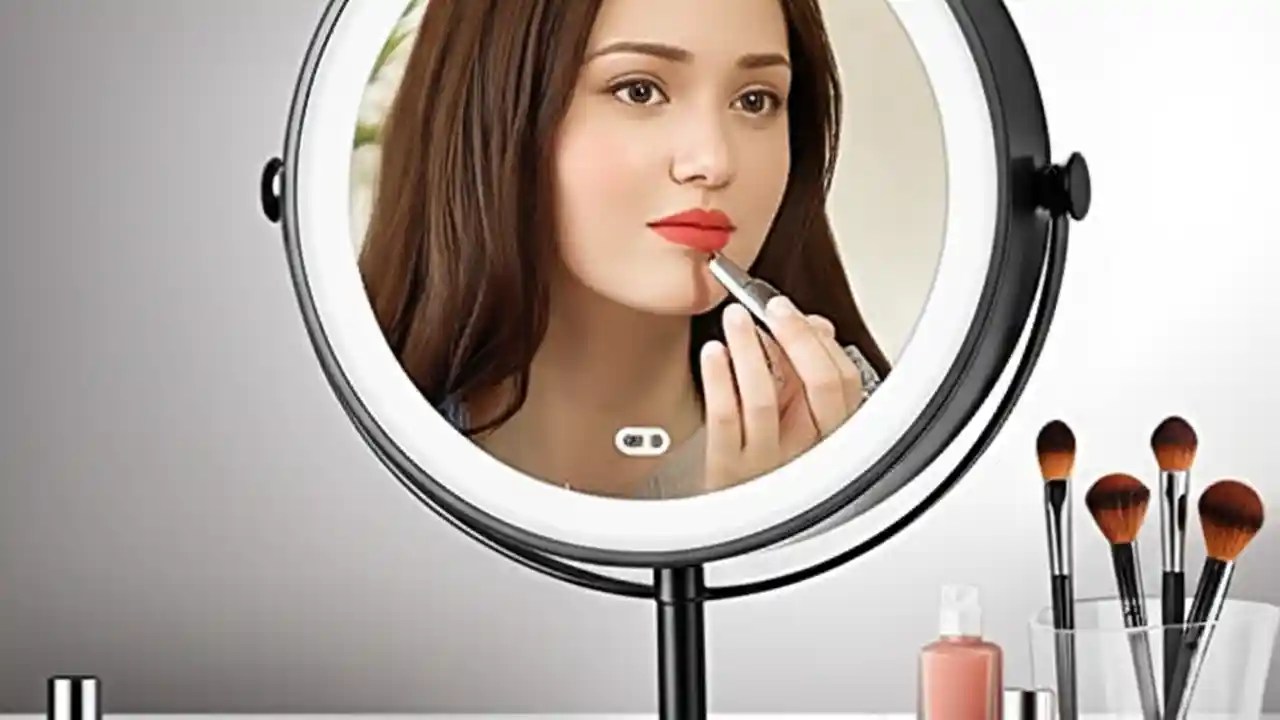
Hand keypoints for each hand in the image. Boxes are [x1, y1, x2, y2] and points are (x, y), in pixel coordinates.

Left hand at [700, 297, 865, 490]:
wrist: (722, 515)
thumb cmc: (760, 462)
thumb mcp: (793, 417)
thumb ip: (805, 375)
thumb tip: (815, 327)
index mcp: (830, 437)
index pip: (843, 382)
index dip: (818, 340)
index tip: (788, 310)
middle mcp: (808, 452)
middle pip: (819, 387)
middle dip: (795, 336)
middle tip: (769, 308)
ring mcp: (768, 464)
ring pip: (765, 397)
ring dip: (750, 348)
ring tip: (734, 319)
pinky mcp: (729, 471)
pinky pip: (725, 418)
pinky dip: (719, 378)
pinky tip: (714, 353)